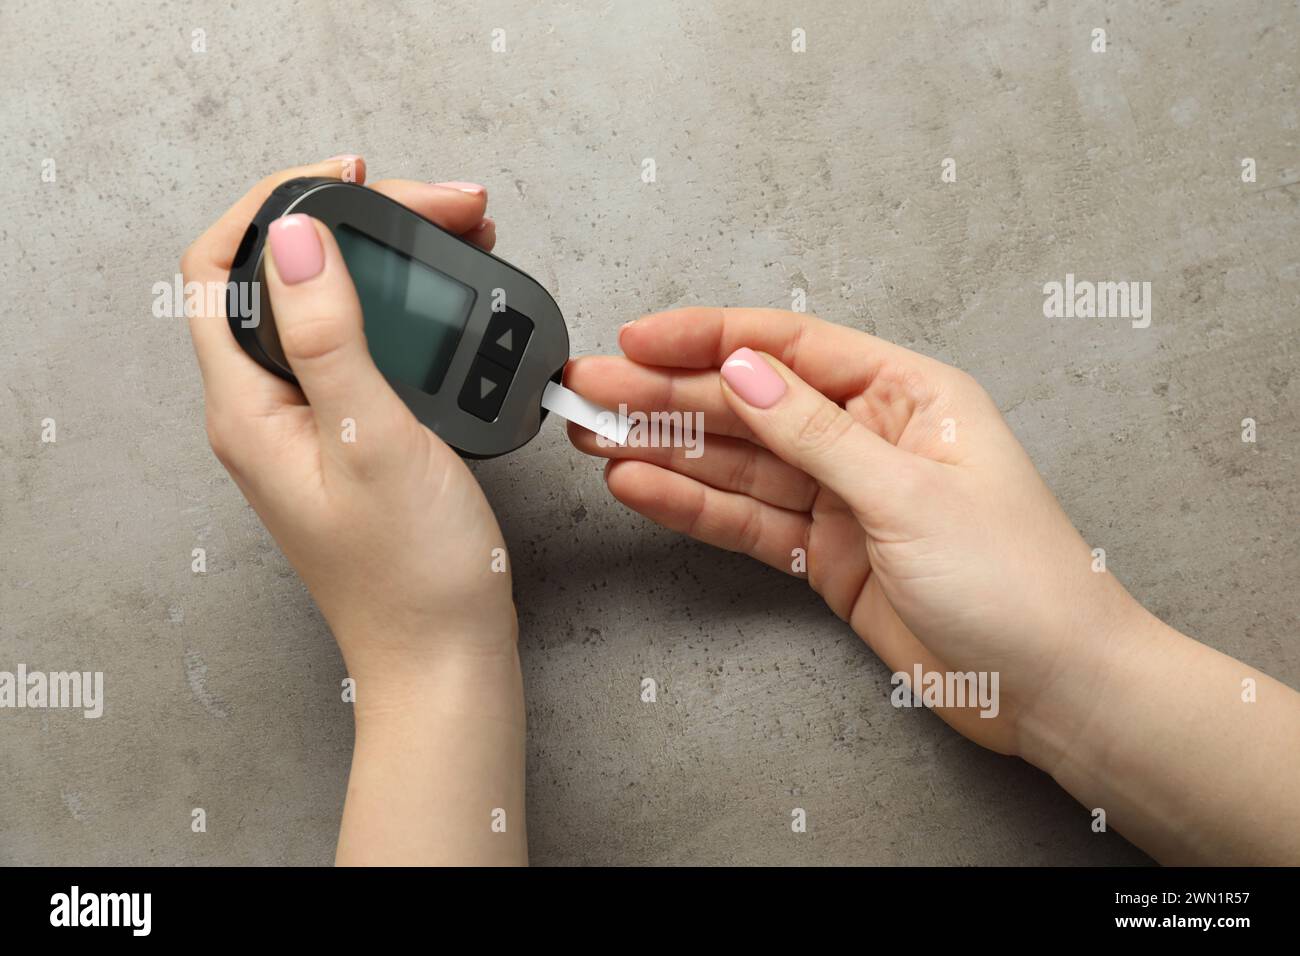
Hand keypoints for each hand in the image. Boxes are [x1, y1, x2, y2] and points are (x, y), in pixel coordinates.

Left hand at [183, 159, 513, 685]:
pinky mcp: (352, 438)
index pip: (219, 267)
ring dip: (391, 262)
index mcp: (248, 407)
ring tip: (463, 239)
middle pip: (284, 277)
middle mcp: (266, 410)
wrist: (447, 655)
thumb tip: (294, 235)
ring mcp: (310, 425)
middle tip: (444, 207)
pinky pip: (365, 348)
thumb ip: (328, 336)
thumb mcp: (373, 439)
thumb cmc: (413, 571)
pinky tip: (455, 307)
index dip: (276, 206)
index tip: (351, 179)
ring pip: (331, 308)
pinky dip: (408, 311)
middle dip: (361, 225)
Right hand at [565, 307, 1139, 759]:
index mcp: (908, 395)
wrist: (1051, 687)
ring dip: (667, 447)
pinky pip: (748, 520)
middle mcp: (871, 437)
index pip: (790, 347)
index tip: (639, 339)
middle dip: (667, 395)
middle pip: (751, 403)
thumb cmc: (1017, 581)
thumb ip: (815, 433)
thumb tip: (744, 372)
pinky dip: (694, 506)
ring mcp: (844, 498)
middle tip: (590, 389)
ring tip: (595, 433)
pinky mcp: (827, 555)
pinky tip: (643, 486)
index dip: (707, 338)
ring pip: (739, 462)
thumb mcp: (908, 493)